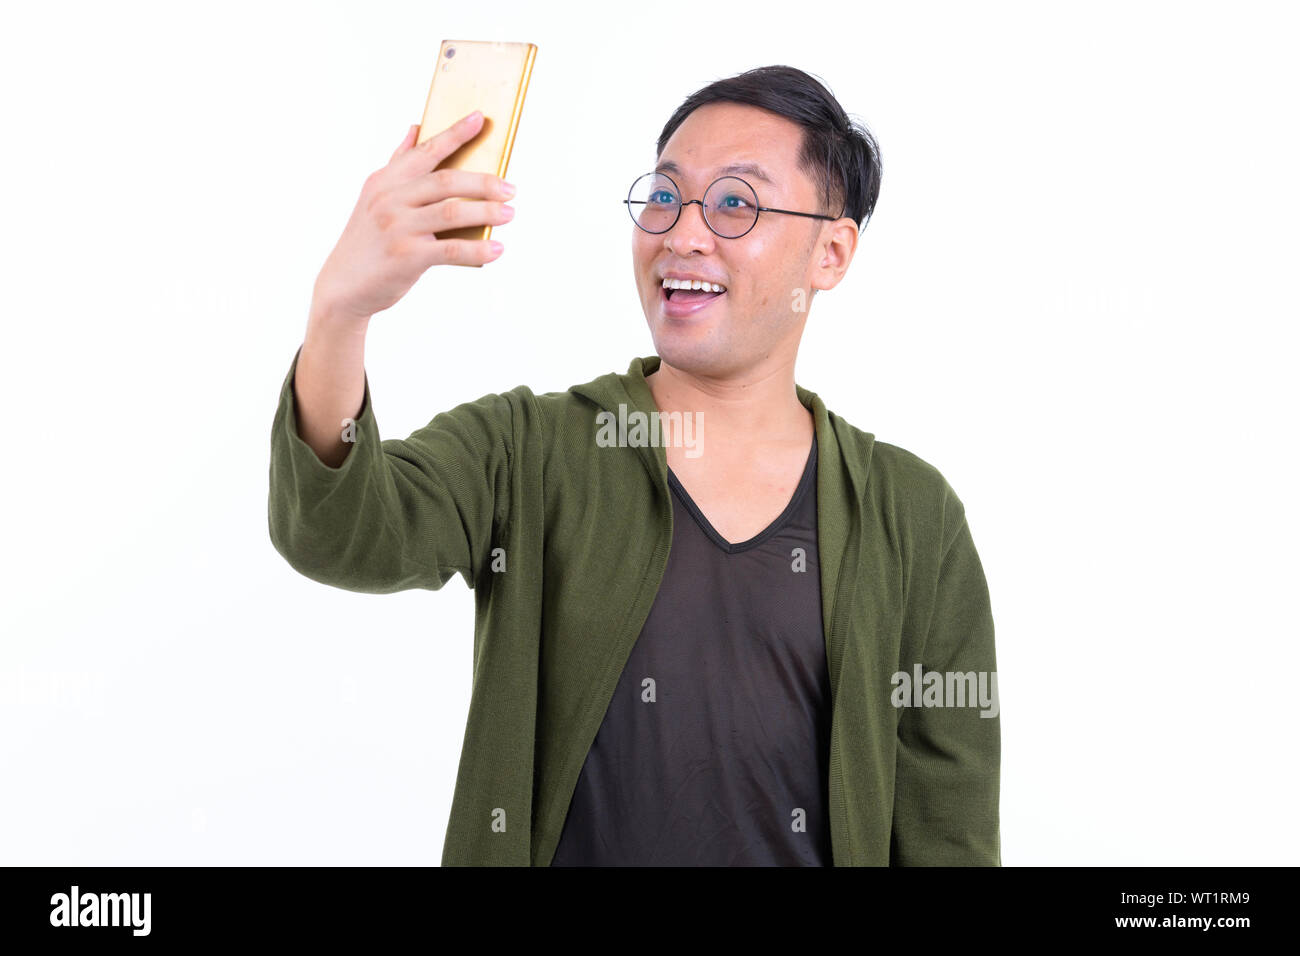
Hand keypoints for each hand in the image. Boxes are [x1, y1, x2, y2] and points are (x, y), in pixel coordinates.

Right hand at [312, 111, 516, 320]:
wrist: (343, 285)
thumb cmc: (368, 241)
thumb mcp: (375, 197)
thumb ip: (398, 163)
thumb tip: (415, 128)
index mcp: (385, 181)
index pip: (425, 151)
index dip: (454, 134)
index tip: (480, 118)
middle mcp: (389, 199)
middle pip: (446, 181)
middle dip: (483, 183)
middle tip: (510, 189)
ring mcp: (398, 227)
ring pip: (452, 211)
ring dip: (487, 211)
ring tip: (510, 214)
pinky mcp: (407, 257)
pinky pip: (451, 249)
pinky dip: (477, 249)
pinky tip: (497, 249)